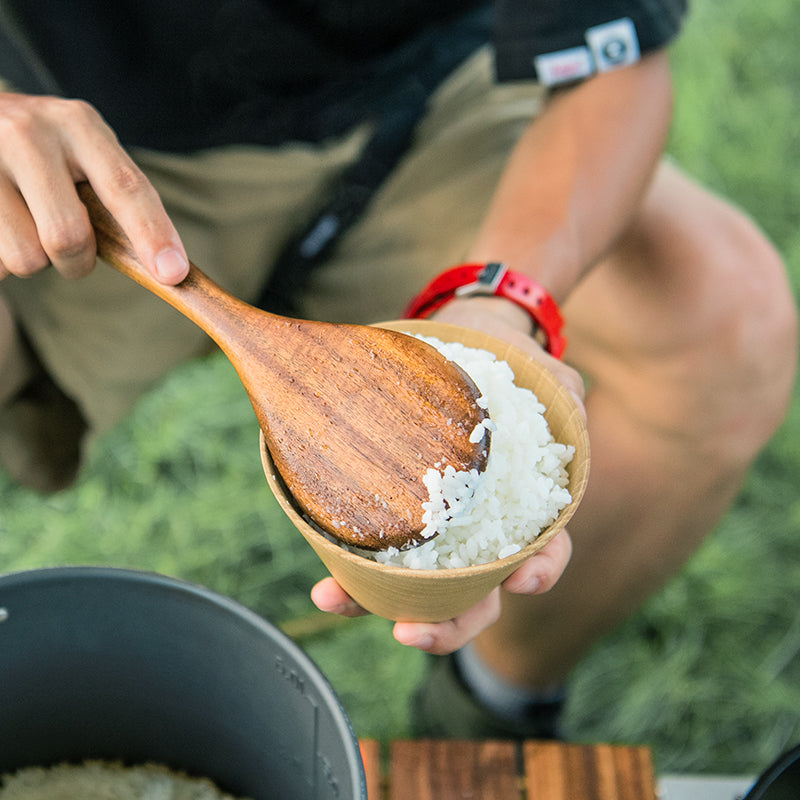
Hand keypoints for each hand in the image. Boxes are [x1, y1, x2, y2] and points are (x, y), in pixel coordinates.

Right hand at [0, 92, 187, 282]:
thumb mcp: (85, 154)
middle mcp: (27, 132)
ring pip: (25, 257)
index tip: (172, 275)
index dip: (152, 235)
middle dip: (78, 263)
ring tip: (24, 226)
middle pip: (68, 237)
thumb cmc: (47, 155)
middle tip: (73, 253)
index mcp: (78, 124)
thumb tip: (168, 268)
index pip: (126, 188)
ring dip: (33, 261)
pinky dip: (1, 260)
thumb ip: (118, 200)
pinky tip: (1, 223)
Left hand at [311, 293, 584, 652]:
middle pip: (473, 596)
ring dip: (376, 604)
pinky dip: (348, 573)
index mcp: (523, 512)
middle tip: (411, 631)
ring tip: (338, 599)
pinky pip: (371, 554)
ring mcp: (432, 530)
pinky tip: (325, 580)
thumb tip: (570, 400)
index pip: (542, 553)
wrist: (466, 346)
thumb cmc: (512, 372)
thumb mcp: (545, 379)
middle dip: (445, 624)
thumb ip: (564, 396)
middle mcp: (478, 534)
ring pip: (412, 586)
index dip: (538, 573)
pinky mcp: (391, 515)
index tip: (521, 581)